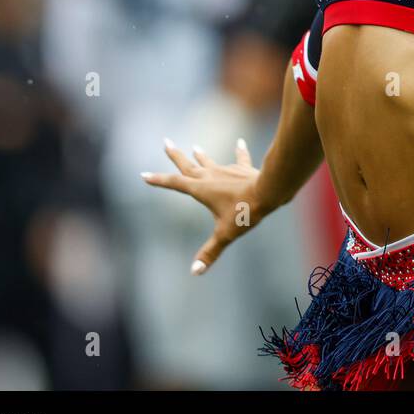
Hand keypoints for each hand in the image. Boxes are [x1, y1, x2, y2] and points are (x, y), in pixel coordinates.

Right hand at [141, 137, 265, 274]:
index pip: (174, 183)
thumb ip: (210, 252)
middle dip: (175, 155)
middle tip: (166, 141)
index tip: (143, 174)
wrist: (269, 191)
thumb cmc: (245, 212)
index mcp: (201, 189)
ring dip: (201, 156)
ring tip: (195, 146)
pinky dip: (240, 151)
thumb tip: (194, 272)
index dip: (158, 180)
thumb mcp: (225, 234)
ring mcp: (227, 170)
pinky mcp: (243, 169)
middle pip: (189, 165)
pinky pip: (240, 158)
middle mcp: (211, 176)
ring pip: (210, 162)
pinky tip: (240, 142)